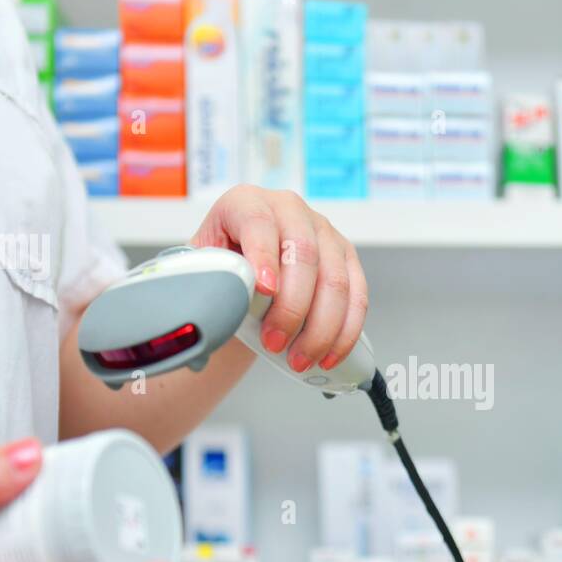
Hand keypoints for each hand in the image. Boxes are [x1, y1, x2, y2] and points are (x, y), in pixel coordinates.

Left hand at [192, 185, 368, 372]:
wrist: (243, 271)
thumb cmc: (223, 267)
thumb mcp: (204, 266)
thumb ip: (206, 277)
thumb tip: (214, 302)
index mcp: (247, 202)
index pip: (259, 222)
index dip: (263, 256)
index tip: (263, 291)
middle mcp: (290, 210)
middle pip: (304, 254)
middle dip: (292, 306)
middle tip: (275, 342)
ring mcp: (324, 232)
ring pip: (335, 280)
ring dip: (320, 328)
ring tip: (299, 358)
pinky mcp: (346, 258)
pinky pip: (357, 296)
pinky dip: (344, 332)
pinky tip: (327, 355)